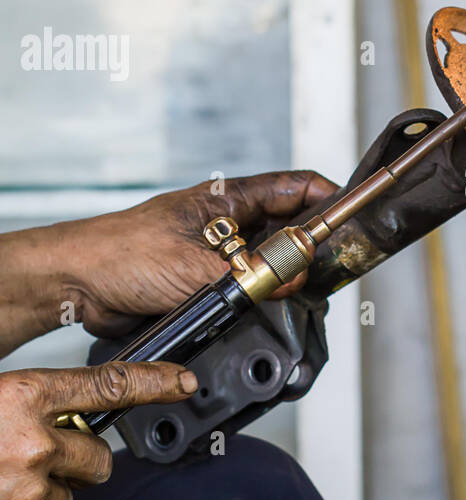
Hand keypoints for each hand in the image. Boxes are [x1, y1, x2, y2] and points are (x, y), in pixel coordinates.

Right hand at [0, 361, 197, 499]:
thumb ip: (36, 405)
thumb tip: (71, 415)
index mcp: (25, 397)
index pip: (110, 385)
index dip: (154, 383)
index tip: (183, 382)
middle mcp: (34, 442)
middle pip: (101, 457)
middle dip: (80, 461)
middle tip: (35, 457)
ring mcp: (27, 490)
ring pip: (69, 497)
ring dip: (43, 494)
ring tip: (0, 480)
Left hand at [61, 170, 337, 337]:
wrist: (79, 284)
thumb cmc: (122, 252)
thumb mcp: (195, 263)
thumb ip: (250, 273)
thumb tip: (297, 277)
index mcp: (228, 198)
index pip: (293, 186)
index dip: (327, 195)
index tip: (353, 214)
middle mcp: (229, 224)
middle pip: (290, 227)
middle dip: (313, 246)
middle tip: (334, 266)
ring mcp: (220, 254)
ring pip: (272, 264)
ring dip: (287, 279)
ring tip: (304, 294)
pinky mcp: (209, 284)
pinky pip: (250, 291)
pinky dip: (265, 301)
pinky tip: (274, 312)